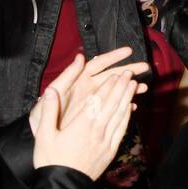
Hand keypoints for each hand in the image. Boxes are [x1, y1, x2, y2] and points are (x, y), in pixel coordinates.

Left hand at [29, 48, 148, 136]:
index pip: (98, 64)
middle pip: (111, 75)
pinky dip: (123, 106)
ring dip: (129, 88)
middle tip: (144, 67)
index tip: (128, 52)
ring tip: (144, 88)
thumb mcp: (54, 93)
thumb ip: (67, 76)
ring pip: (115, 91)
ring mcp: (93, 101)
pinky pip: (113, 106)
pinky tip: (134, 106)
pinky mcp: (96, 113)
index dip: (113, 57)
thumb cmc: (44, 114)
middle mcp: (88, 88)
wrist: (43, 136)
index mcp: (78, 81)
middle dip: (128, 70)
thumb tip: (79, 57)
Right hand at [32, 72, 136, 179]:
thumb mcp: (44, 135)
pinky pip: (122, 129)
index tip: (116, 74)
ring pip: (121, 115)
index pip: (99, 100)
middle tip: (129, 73)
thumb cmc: (51, 160)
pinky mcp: (111, 150)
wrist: (64, 185)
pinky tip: (130, 108)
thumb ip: (49, 110)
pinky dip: (127, 117)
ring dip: (127, 99)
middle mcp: (98, 130)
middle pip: (113, 104)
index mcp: (82, 125)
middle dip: (121, 87)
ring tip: (133, 86)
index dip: (109, 86)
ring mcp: (106, 140)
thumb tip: (51, 90)